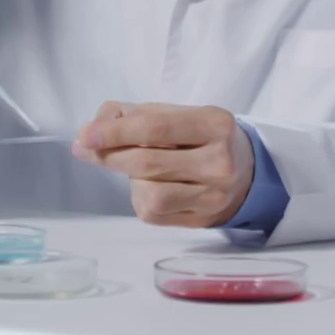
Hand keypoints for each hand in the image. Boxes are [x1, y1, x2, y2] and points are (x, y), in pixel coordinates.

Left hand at [72, 102, 253, 227]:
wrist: (248, 172)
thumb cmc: (204, 137)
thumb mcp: (181, 114)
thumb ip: (137, 115)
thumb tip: (92, 130)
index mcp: (214, 124)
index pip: (156, 128)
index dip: (116, 132)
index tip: (86, 135)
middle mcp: (219, 161)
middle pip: (147, 162)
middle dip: (110, 155)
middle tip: (87, 147)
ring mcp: (213, 195)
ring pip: (149, 193)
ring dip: (129, 179)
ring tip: (134, 168)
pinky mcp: (202, 220)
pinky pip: (153, 213)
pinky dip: (140, 197)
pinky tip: (148, 186)